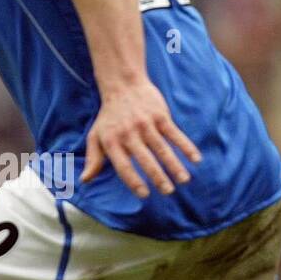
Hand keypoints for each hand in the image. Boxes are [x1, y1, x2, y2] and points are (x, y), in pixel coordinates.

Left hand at [80, 80, 201, 197]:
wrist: (122, 85)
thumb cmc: (109, 116)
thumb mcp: (96, 136)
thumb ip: (93, 159)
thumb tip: (85, 180)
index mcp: (112, 141)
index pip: (123, 165)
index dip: (133, 181)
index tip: (144, 194)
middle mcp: (129, 133)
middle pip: (145, 159)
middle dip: (157, 177)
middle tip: (167, 192)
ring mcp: (145, 124)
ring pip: (162, 148)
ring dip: (174, 165)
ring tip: (183, 180)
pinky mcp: (160, 116)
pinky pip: (175, 134)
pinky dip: (186, 147)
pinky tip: (196, 159)